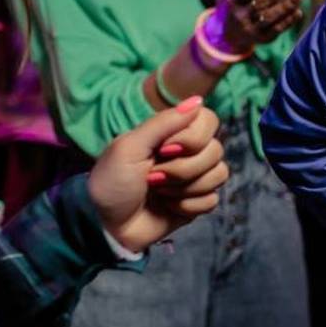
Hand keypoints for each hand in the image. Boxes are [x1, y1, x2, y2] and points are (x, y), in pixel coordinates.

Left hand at [88, 98, 227, 252]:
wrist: (107, 227)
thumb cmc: (111, 183)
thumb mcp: (129, 147)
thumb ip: (163, 123)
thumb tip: (197, 99)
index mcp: (171, 133)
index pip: (209, 120)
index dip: (193, 137)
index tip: (164, 149)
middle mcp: (187, 152)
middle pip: (215, 151)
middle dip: (182, 169)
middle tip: (152, 177)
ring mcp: (194, 177)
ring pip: (218, 175)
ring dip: (184, 188)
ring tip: (158, 192)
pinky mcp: (196, 201)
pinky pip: (212, 200)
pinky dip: (187, 206)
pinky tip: (168, 207)